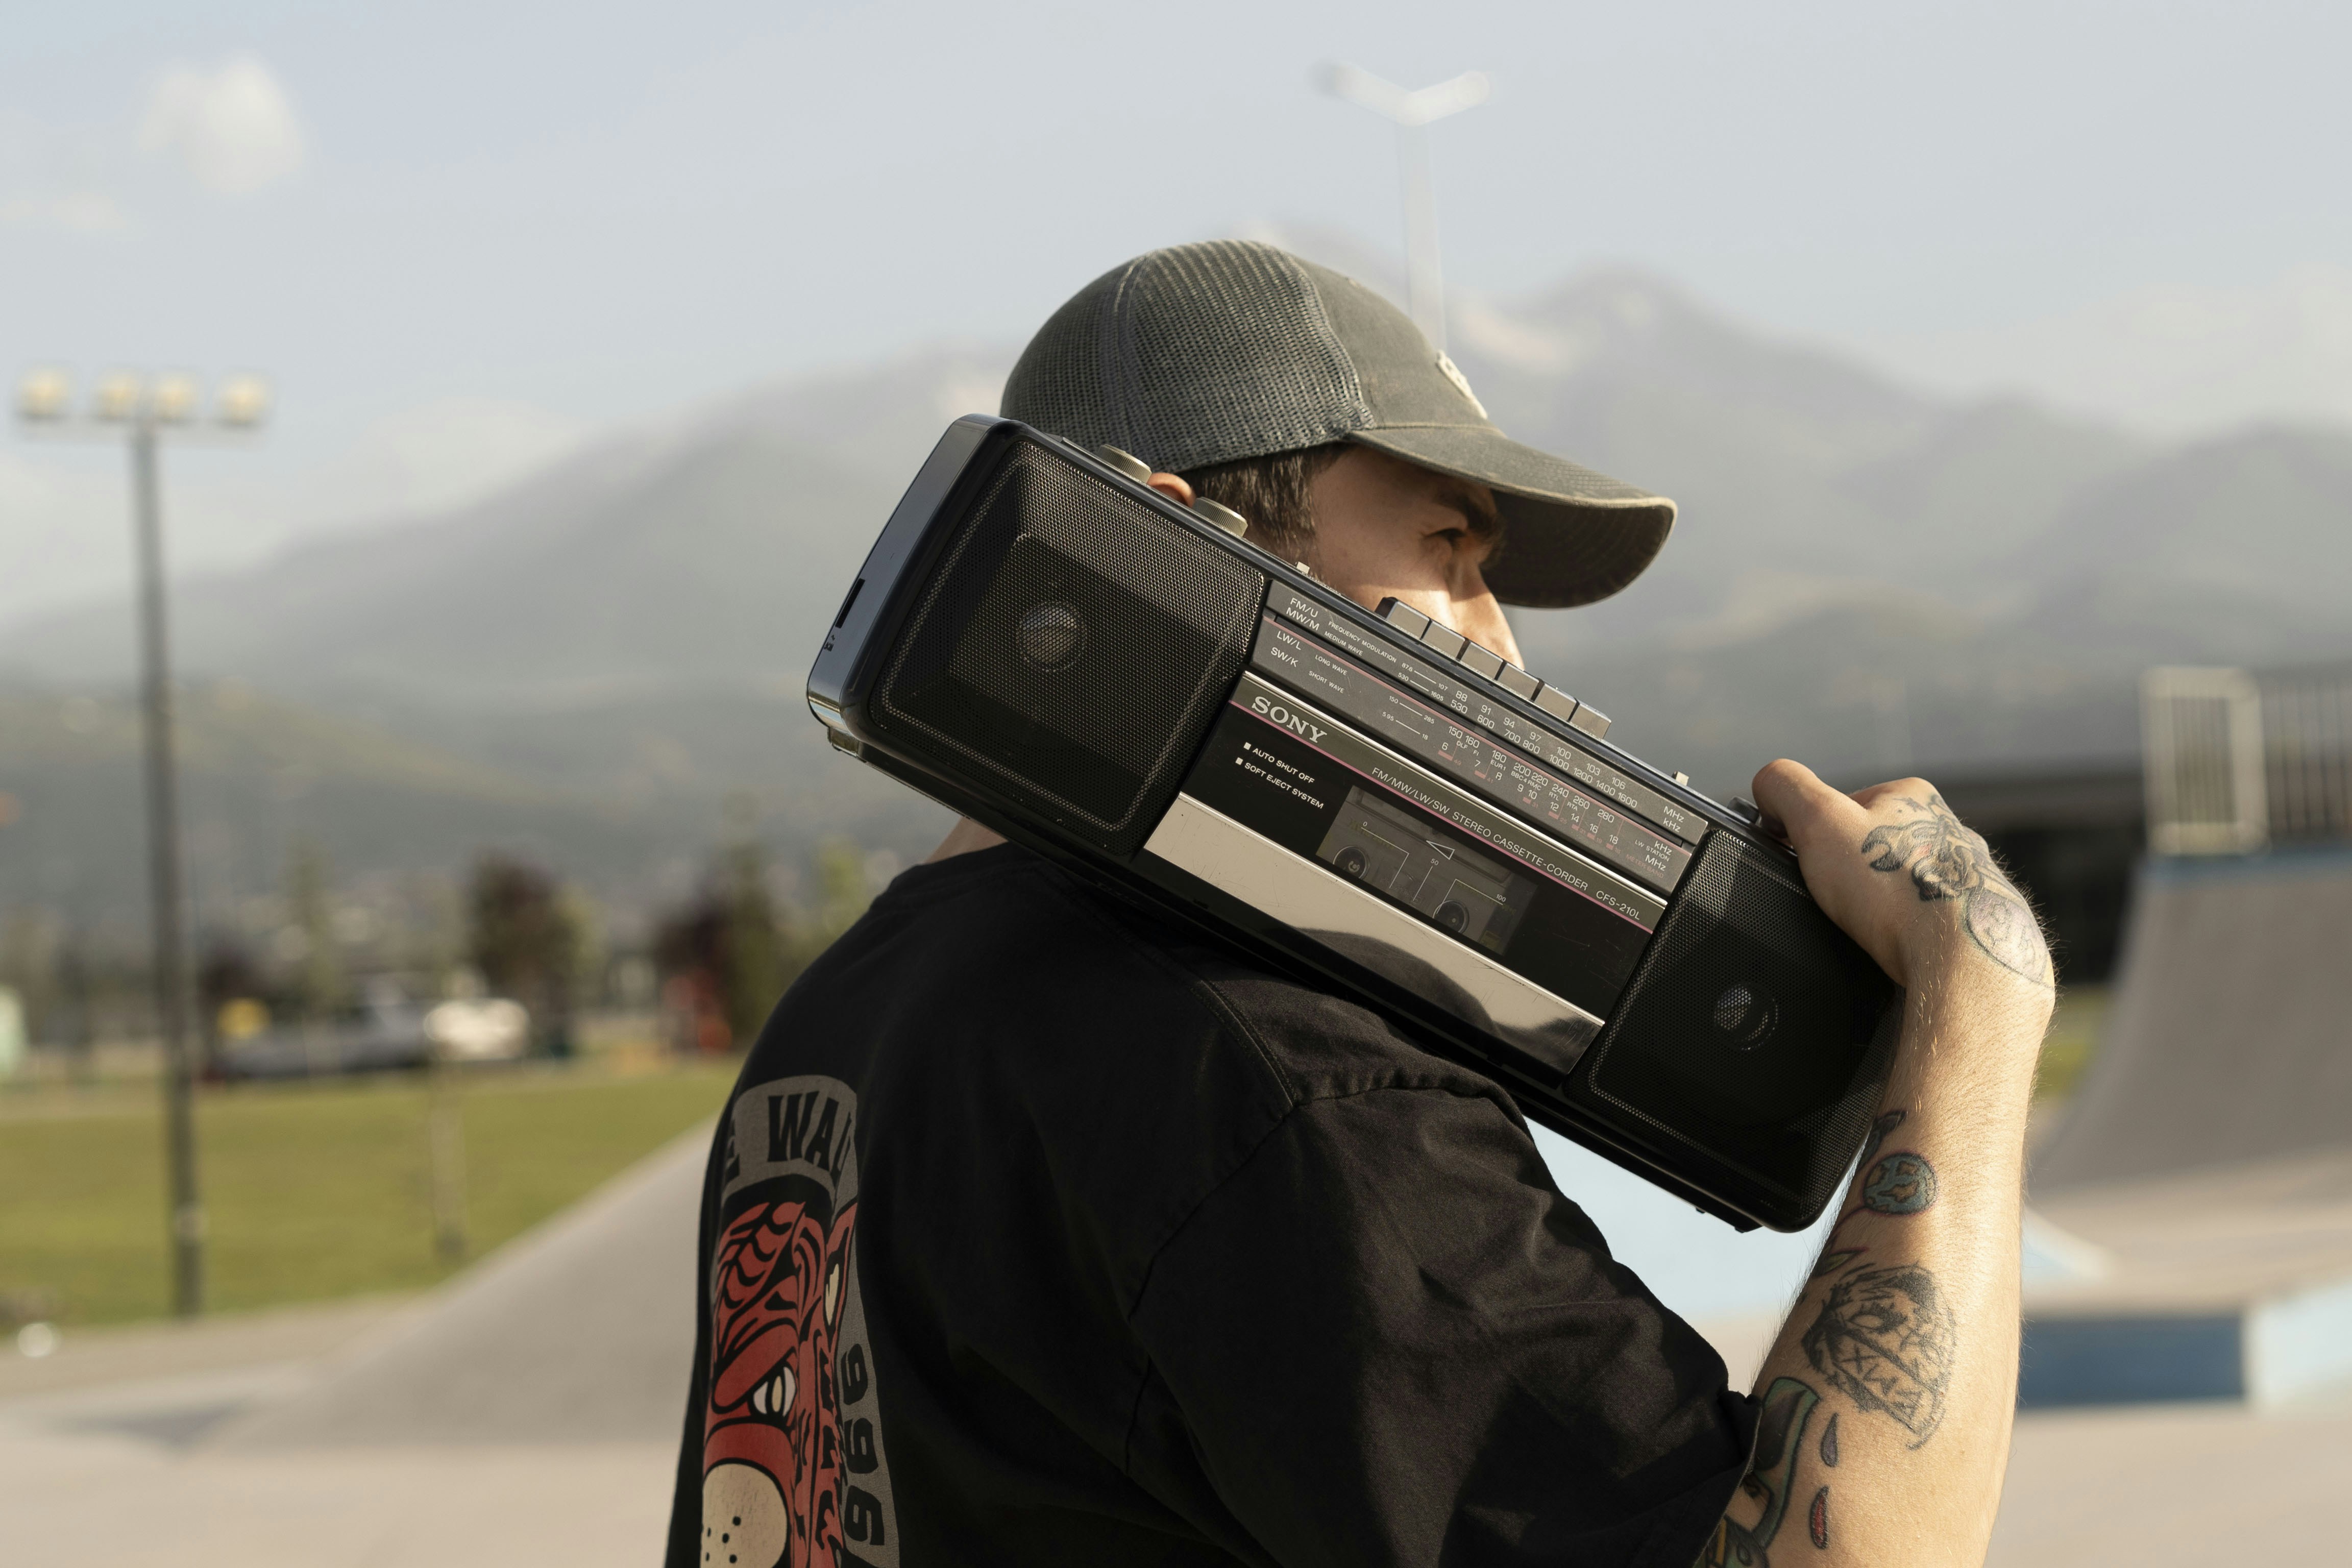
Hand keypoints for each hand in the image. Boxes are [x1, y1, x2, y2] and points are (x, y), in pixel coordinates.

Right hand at [1750, 760, 2054, 991]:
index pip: (1842, 805)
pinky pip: (1926, 920)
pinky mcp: (1975, 918)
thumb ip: (1784, 787)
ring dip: (1880, 904)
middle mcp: (1948, 829)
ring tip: (1868, 927)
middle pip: (1873, 846)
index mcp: (1913, 796)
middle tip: (1835, 900)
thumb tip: (1768, 784)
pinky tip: (1898, 944)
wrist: (1961, 957)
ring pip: (1901, 885)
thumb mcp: (1818, 820)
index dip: (1813, 834)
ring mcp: (1967, 875)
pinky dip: (1907, 932)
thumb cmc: (1894, 890)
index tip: (1807, 863)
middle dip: (1850, 872)